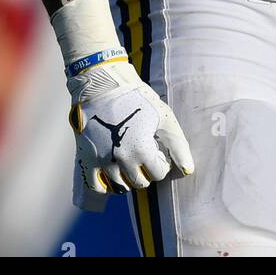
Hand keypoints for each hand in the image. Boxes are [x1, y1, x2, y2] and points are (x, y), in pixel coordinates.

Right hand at [68, 60, 194, 210]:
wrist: (104, 87)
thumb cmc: (138, 100)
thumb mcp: (164, 118)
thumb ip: (178, 145)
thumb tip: (188, 170)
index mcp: (141, 150)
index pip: (158, 174)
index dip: (161, 163)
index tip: (157, 151)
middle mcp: (121, 159)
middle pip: (140, 183)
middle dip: (147, 172)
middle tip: (144, 156)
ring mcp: (103, 161)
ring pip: (120, 187)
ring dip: (129, 180)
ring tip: (131, 164)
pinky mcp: (87, 159)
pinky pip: (97, 187)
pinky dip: (107, 185)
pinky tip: (113, 173)